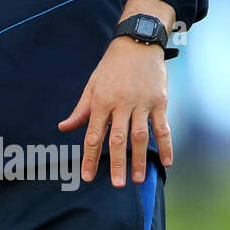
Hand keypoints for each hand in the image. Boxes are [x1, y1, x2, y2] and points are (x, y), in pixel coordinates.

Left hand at [57, 35, 173, 186]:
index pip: (94, 135)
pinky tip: (166, 162)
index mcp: (101, 102)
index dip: (90, 157)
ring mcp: (142, 103)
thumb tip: (63, 128)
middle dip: (117, 163)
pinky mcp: (160, 101)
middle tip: (117, 185)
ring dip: (139, 159)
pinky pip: (163, 127)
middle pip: (118, 139)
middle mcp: (121, 104)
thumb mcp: (91, 86)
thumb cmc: (110, 68)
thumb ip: (80, 110)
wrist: (136, 44)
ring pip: (140, 136)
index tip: (87, 176)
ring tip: (137, 179)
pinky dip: (166, 145)